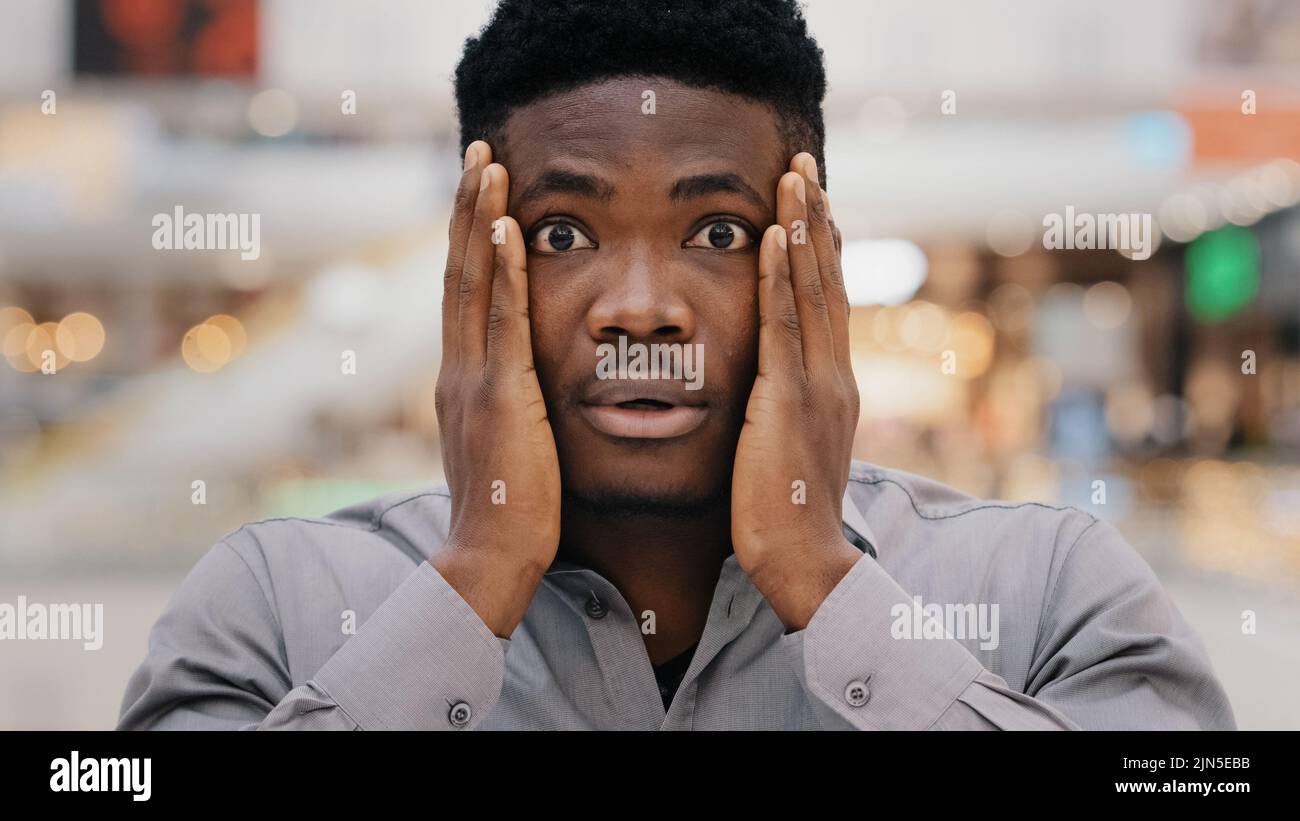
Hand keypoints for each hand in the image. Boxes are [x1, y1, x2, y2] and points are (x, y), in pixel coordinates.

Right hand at [429, 141, 561, 637]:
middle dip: (467, 207)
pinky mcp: (499, 395)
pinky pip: (501, 319)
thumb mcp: (504, 446)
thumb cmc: (510, 511)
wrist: (490, 557)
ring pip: (472, 281)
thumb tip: (518, 390)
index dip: (467, 238)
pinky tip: (510, 226)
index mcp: (460, 380)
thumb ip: (506, 408)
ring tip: (488, 163)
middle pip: (459, 270)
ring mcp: (472, 379)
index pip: (463, 293)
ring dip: (480, 217)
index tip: (478, 192)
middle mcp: (456, 369)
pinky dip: (503, 269)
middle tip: (479, 150)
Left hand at [731, 153, 862, 630]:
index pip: (828, 303)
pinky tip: (775, 236)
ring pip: (812, 290)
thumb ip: (785, 414)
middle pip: (828, 281)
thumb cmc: (787, 516)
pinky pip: (784, 325)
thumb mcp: (788, 451)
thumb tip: (770, 397)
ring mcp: (817, 384)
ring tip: (795, 175)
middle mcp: (834, 375)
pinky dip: (782, 277)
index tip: (811, 205)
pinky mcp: (790, 399)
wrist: (804, 562)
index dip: (821, 250)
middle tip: (805, 165)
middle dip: (816, 219)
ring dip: (803, 228)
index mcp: (832, 387)